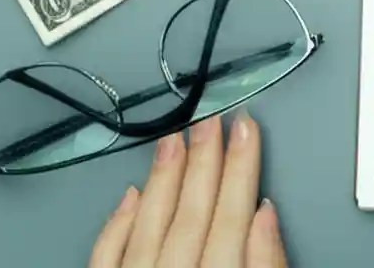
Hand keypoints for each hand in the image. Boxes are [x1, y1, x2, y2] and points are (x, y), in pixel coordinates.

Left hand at [88, 111, 287, 267]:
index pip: (232, 216)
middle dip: (204, 160)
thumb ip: (267, 265)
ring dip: (163, 178)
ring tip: (173, 139)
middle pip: (191, 213)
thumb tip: (266, 216)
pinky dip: (118, 222)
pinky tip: (131, 193)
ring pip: (148, 224)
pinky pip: (107, 254)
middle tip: (211, 121)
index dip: (241, 167)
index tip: (246, 129)